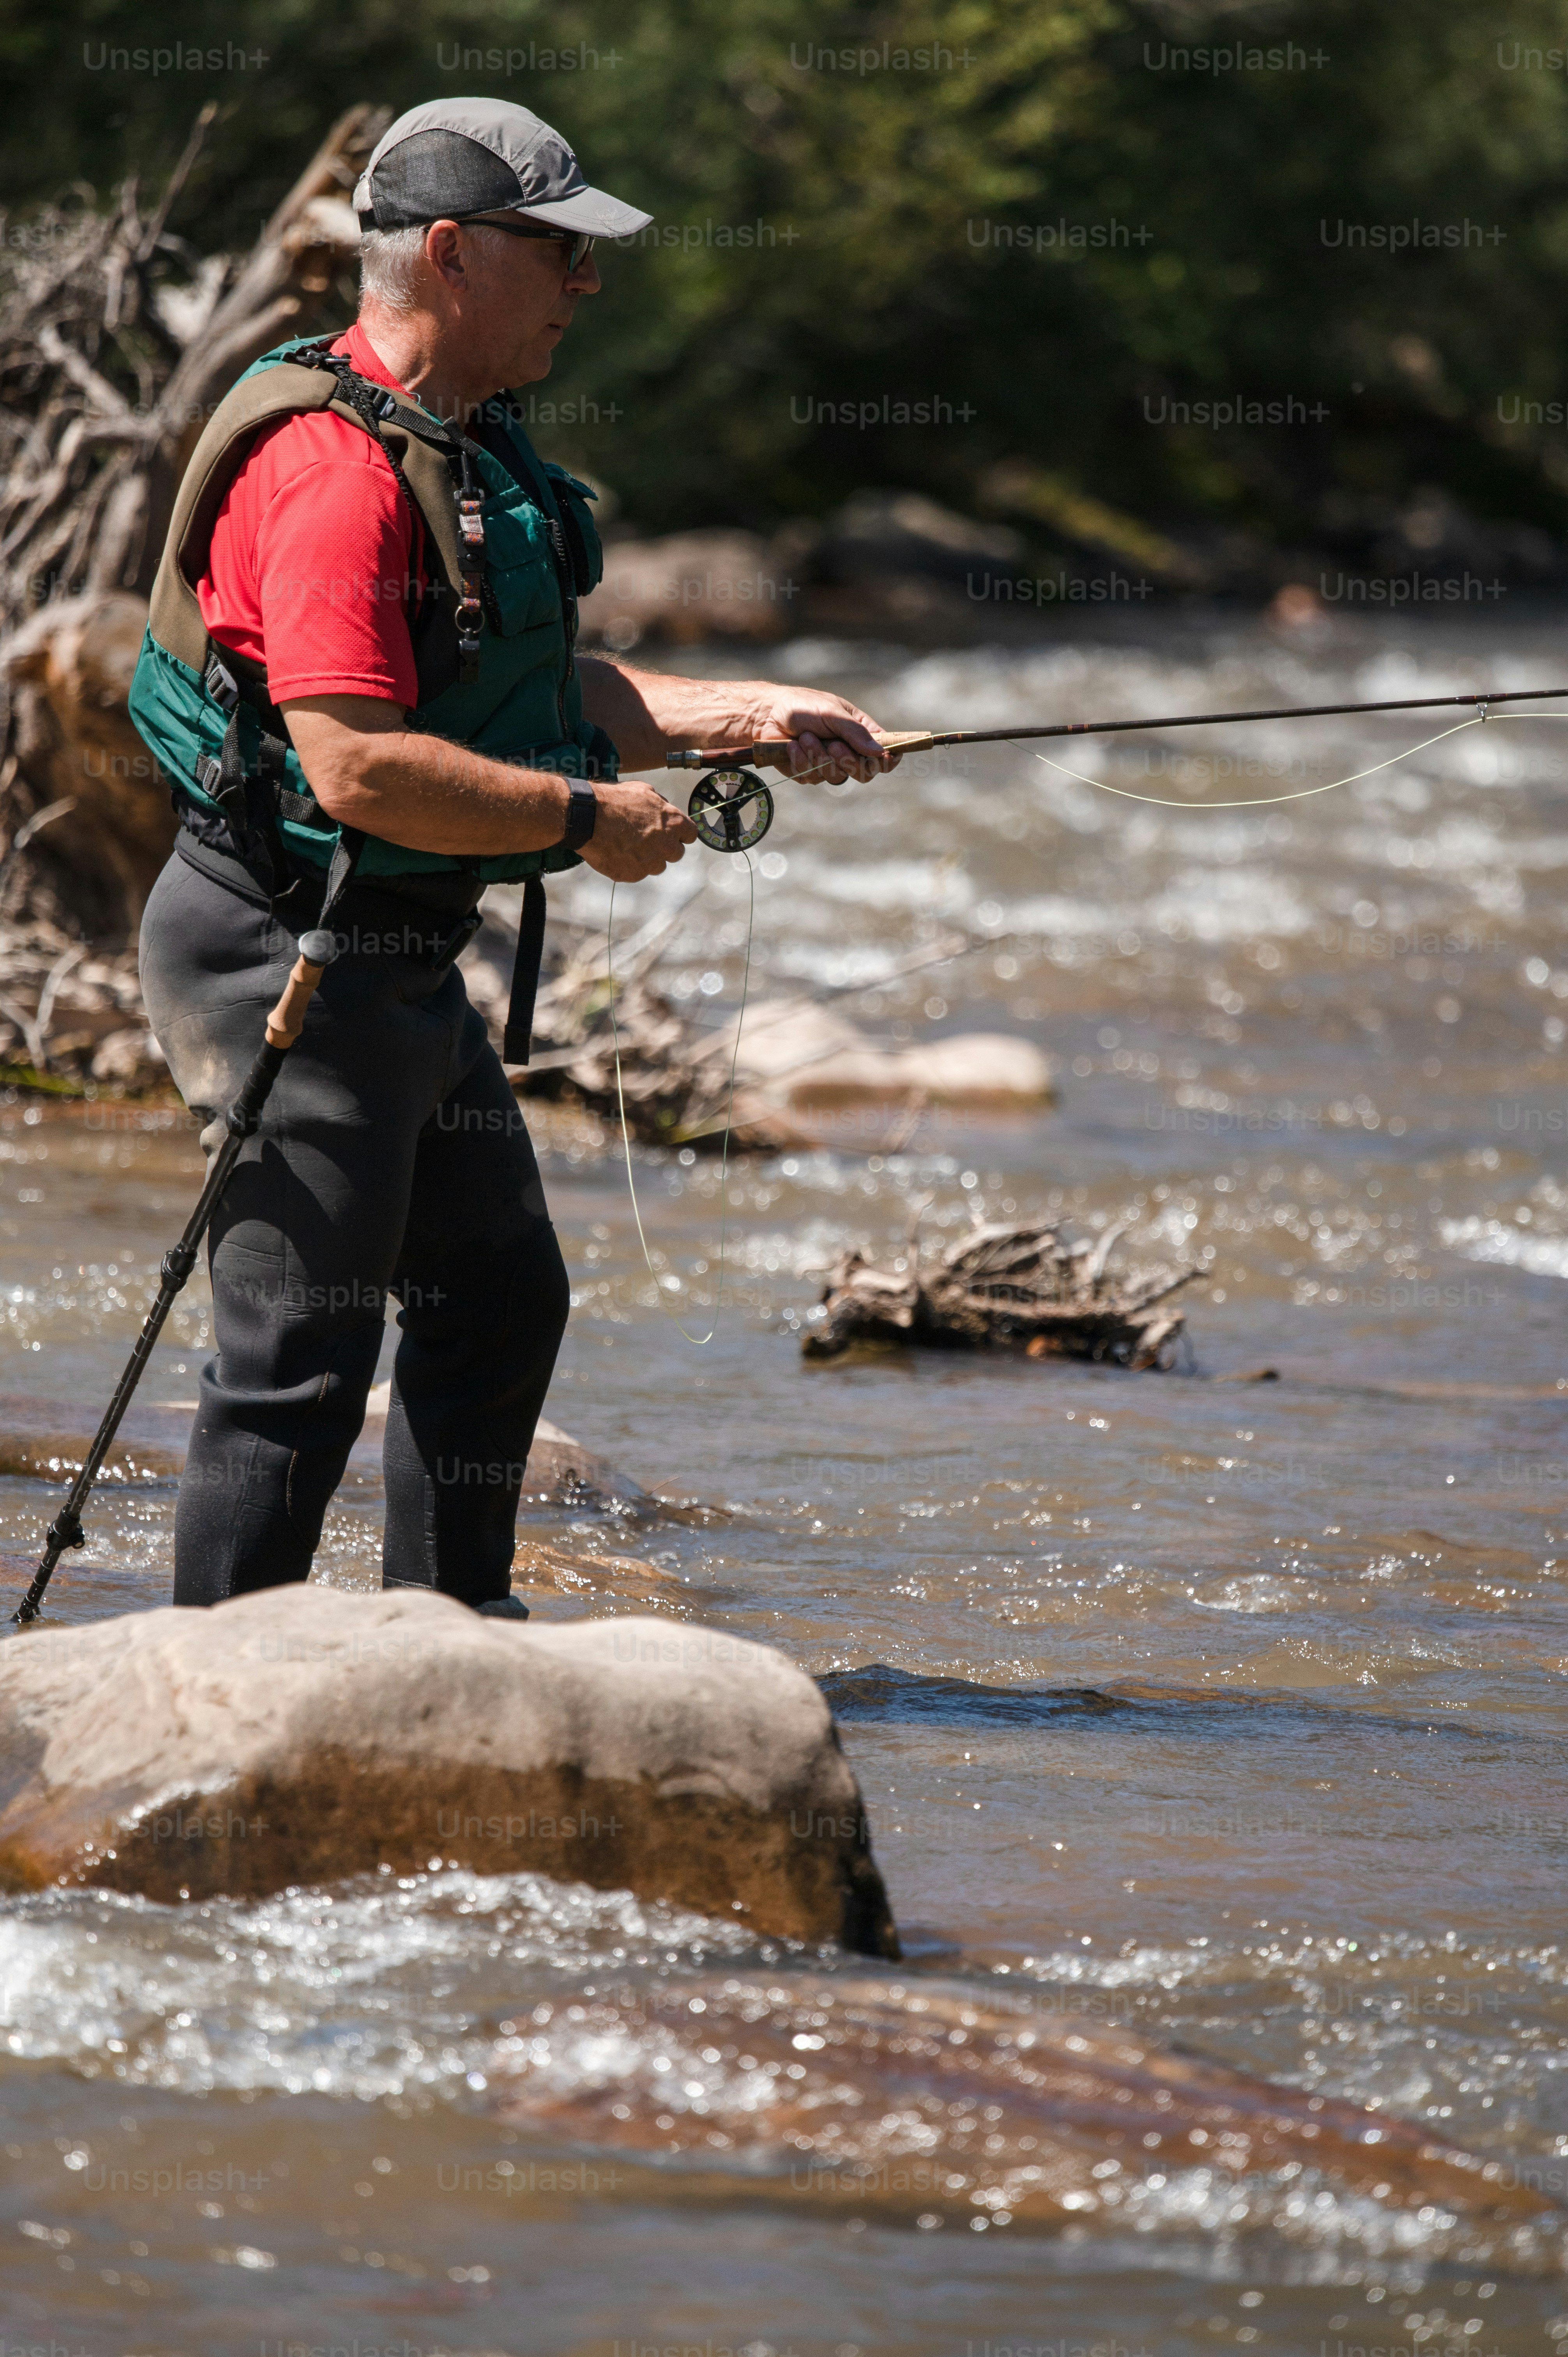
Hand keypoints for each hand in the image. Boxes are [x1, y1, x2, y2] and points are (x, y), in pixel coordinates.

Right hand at [578, 779, 696, 880]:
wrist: (588, 818)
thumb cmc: (615, 801)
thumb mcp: (644, 791)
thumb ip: (661, 805)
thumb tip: (665, 811)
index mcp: (673, 823)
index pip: (691, 834)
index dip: (681, 833)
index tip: (673, 833)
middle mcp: (665, 846)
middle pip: (676, 854)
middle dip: (666, 847)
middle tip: (649, 839)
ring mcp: (649, 863)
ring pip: (657, 866)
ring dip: (648, 858)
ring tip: (630, 845)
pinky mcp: (633, 875)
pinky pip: (637, 873)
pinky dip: (630, 865)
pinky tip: (617, 852)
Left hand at [745, 687, 897, 784]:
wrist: (766, 715)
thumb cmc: (802, 706)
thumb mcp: (832, 713)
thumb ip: (855, 732)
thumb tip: (879, 752)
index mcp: (859, 732)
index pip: (884, 753)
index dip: (888, 760)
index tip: (884, 758)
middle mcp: (847, 750)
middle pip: (863, 773)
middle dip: (847, 760)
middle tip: (833, 745)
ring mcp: (828, 763)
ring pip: (835, 777)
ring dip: (818, 756)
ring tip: (804, 737)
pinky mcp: (808, 772)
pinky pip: (811, 777)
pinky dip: (801, 761)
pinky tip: (792, 746)